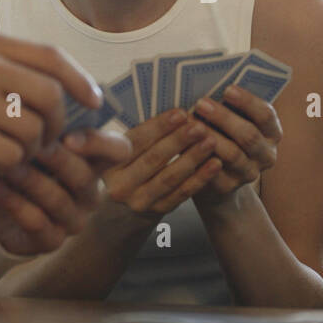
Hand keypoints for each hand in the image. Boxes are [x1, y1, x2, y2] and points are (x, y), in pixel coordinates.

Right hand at [0, 29, 102, 162]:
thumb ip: (2, 61)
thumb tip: (52, 84)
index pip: (52, 57)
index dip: (81, 80)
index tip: (94, 101)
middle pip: (50, 96)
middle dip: (59, 123)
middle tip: (50, 139)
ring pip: (32, 130)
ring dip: (32, 148)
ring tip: (16, 152)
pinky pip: (9, 154)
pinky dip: (11, 164)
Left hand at [0, 128, 131, 254]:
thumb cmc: (21, 159)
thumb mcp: (33, 134)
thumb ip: (46, 118)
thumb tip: (45, 92)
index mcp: (94, 162)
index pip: (119, 151)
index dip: (99, 144)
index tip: (68, 137)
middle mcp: (90, 192)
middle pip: (85, 176)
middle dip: (56, 160)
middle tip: (30, 146)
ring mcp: (72, 219)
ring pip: (59, 200)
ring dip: (31, 181)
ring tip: (6, 166)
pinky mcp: (50, 240)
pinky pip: (37, 222)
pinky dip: (14, 204)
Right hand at [101, 110, 223, 217]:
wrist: (124, 209)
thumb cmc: (128, 167)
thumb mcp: (121, 151)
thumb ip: (138, 135)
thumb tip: (174, 110)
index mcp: (107, 162)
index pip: (134, 141)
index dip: (158, 127)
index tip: (180, 113)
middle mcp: (119, 184)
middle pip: (153, 159)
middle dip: (179, 140)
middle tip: (199, 125)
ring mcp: (138, 201)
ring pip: (169, 177)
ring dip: (193, 157)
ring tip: (211, 140)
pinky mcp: (156, 212)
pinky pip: (181, 193)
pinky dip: (200, 178)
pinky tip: (215, 163)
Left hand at [189, 85, 281, 208]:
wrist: (216, 177)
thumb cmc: (223, 135)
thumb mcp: (232, 120)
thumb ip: (228, 106)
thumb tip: (207, 83)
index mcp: (272, 132)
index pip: (266, 115)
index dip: (248, 102)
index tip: (227, 89)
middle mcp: (266, 154)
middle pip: (249, 135)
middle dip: (224, 118)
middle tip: (201, 103)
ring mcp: (250, 173)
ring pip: (232, 154)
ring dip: (210, 137)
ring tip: (190, 123)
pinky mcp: (229, 188)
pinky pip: (214, 173)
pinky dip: (200, 157)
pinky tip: (185, 145)